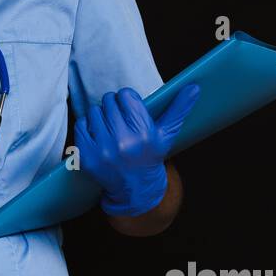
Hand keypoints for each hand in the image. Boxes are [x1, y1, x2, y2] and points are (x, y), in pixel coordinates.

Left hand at [74, 83, 200, 216]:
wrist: (134, 189)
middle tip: (121, 120)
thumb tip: (194, 87)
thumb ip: (179, 108)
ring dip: (101, 116)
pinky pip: (81, 124)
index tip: (131, 110)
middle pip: (109, 101)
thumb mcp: (167, 134)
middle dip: (115, 107)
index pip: (126, 95)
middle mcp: (123, 142)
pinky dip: (88, 127)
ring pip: (94, 111)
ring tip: (111, 128)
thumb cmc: (151, 156)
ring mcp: (102, 150)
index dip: (128, 100)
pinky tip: (99, 136)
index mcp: (144, 134)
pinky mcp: (86, 156)